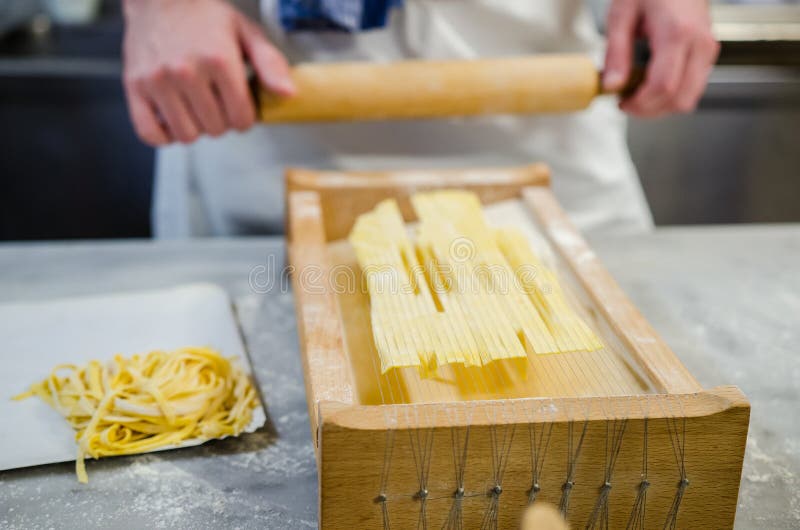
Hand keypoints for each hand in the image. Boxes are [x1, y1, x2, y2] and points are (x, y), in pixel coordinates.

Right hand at [122, 0, 294, 145]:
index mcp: (218, 60)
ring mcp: (157, 80)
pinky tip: (173, 117)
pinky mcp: (135, 86)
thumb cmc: (205, 16)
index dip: (245, 117)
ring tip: (196, 106)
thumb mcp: (247, 32)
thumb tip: (288, 94)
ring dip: (196, 127)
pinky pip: (150, 133)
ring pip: (186, 135)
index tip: (239, 105)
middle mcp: (186, 71)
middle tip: (216, 100)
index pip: (241, 118)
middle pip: (216, 129)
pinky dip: (164, 134)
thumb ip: (270, 64)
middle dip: (222, 120)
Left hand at [603, 0, 719, 117]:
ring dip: (661, 106)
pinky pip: (693, 88)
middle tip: (625, 101)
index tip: (621, 103)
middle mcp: (699, 44)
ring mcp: (708, 49)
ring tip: (637, 93)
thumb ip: (616, 53)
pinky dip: (671, 96)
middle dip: (649, 110)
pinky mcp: (708, 53)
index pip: (663, 86)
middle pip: (679, 99)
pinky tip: (651, 86)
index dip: (640, 104)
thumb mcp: (622, 14)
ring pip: (689, 99)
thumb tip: (611, 86)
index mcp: (677, 33)